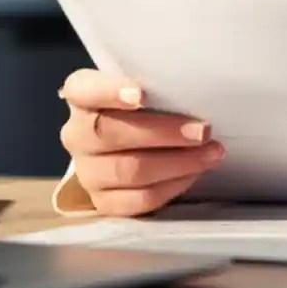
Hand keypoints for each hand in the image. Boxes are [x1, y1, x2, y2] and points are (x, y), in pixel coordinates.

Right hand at [58, 69, 224, 215]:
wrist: (130, 146)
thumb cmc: (144, 108)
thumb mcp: (145, 88)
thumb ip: (157, 86)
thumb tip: (194, 88)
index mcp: (81, 96)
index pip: (83, 90)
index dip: (109, 92)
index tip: (140, 95)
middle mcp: (76, 134)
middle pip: (110, 133)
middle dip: (163, 133)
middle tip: (202, 131)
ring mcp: (87, 172)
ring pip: (128, 170)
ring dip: (176, 162)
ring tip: (210, 153)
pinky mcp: (103, 202)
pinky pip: (138, 199)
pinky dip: (171, 186)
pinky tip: (194, 173)